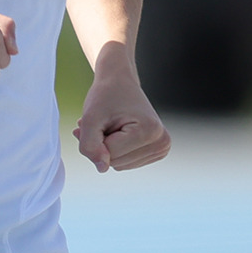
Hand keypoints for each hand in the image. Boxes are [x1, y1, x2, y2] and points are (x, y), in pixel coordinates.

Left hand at [73, 54, 169, 172]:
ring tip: (111, 126)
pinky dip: (115, 150)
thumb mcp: (90, 117)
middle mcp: (162, 142)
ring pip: (118, 165)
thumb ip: (89, 144)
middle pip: (115, 162)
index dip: (96, 138)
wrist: (120, 83)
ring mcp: (162, 149)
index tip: (99, 119)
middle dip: (102, 144)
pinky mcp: (156, 152)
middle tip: (103, 122)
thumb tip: (102, 169)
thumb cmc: (106, 97)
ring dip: (107, 147)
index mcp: (150, 131)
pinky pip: (124, 163)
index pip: (110, 154)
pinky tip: (117, 133)